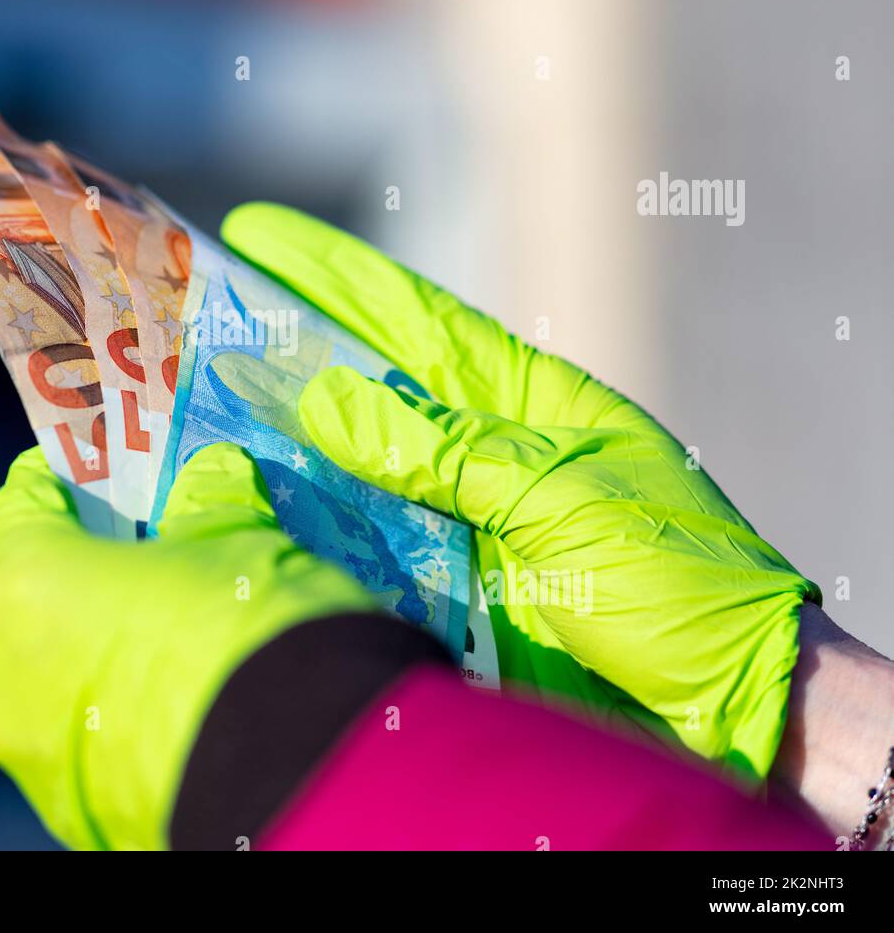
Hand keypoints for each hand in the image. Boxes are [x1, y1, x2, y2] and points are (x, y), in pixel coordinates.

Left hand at [0, 441, 374, 849]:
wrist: (298, 778)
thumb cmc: (248, 632)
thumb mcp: (237, 540)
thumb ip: (209, 499)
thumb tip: (210, 476)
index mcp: (28, 585)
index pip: (20, 504)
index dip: (59, 479)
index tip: (91, 469)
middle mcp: (7, 673)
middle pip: (30, 594)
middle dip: (81, 565)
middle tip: (141, 546)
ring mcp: (35, 754)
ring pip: (52, 676)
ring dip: (96, 643)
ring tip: (170, 628)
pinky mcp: (74, 812)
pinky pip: (85, 740)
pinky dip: (118, 711)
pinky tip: (179, 697)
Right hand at [222, 202, 820, 779]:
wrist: (732, 699)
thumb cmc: (675, 580)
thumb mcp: (562, 501)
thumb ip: (445, 454)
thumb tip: (325, 403)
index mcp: (530, 402)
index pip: (417, 319)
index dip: (336, 275)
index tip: (259, 233)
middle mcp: (485, 450)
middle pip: (370, 386)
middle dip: (289, 349)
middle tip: (200, 320)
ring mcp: (463, 519)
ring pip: (357, 468)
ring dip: (286, 443)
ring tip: (199, 411)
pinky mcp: (450, 588)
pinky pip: (368, 545)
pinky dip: (315, 529)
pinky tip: (258, 511)